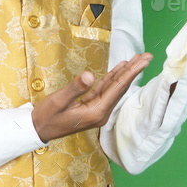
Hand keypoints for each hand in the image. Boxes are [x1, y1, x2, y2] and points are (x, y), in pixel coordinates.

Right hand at [31, 53, 152, 143]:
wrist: (38, 130)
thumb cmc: (47, 117)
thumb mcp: (58, 101)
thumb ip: (75, 88)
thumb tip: (90, 75)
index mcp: (96, 112)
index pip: (117, 88)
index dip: (131, 73)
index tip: (143, 61)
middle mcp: (101, 112)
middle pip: (120, 88)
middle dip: (134, 71)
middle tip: (147, 57)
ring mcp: (97, 110)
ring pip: (115, 89)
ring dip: (126, 74)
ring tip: (138, 60)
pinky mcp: (91, 107)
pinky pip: (106, 90)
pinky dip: (113, 78)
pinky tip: (120, 70)